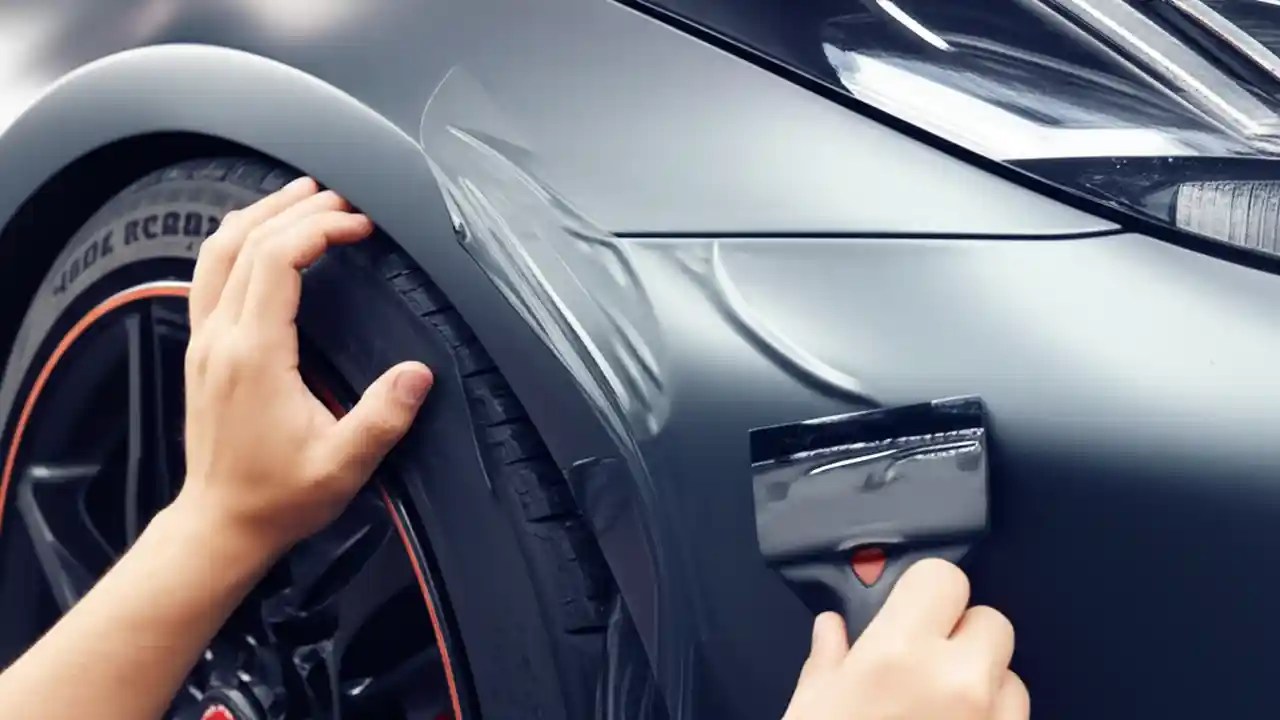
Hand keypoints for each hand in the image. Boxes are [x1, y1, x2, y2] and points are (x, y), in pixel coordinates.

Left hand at [174, 177, 433, 556]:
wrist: (222, 524)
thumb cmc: (280, 497)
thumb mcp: (343, 464)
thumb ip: (383, 417)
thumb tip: (419, 373)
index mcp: (255, 354)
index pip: (278, 260)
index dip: (321, 229)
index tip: (360, 225)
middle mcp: (221, 338)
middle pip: (247, 242)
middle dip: (295, 210)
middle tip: (341, 199)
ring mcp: (204, 342)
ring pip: (218, 251)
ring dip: (260, 216)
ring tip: (301, 198)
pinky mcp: (202, 352)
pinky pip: (209, 274)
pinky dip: (238, 242)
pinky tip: (262, 239)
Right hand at [783, 559, 1028, 719]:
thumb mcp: (812, 705)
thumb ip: (828, 659)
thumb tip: (834, 630)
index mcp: (900, 654)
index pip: (945, 578)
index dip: (928, 590)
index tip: (912, 607)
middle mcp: (957, 682)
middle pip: (992, 621)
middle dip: (963, 636)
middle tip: (926, 663)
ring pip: (1012, 676)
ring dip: (984, 684)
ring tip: (942, 707)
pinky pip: (1016, 718)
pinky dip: (994, 719)